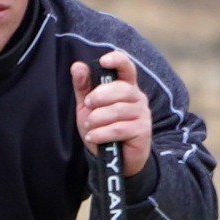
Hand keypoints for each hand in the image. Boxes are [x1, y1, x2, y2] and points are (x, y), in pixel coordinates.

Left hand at [70, 51, 152, 176]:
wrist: (114, 159)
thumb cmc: (103, 128)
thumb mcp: (88, 107)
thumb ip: (83, 87)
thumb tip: (77, 66)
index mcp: (125, 87)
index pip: (126, 67)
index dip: (117, 61)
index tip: (103, 61)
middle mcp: (137, 97)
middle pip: (120, 89)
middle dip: (98, 96)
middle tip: (87, 105)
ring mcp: (142, 114)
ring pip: (117, 110)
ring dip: (97, 119)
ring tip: (89, 127)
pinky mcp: (142, 131)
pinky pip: (118, 128)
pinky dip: (101, 133)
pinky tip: (93, 137)